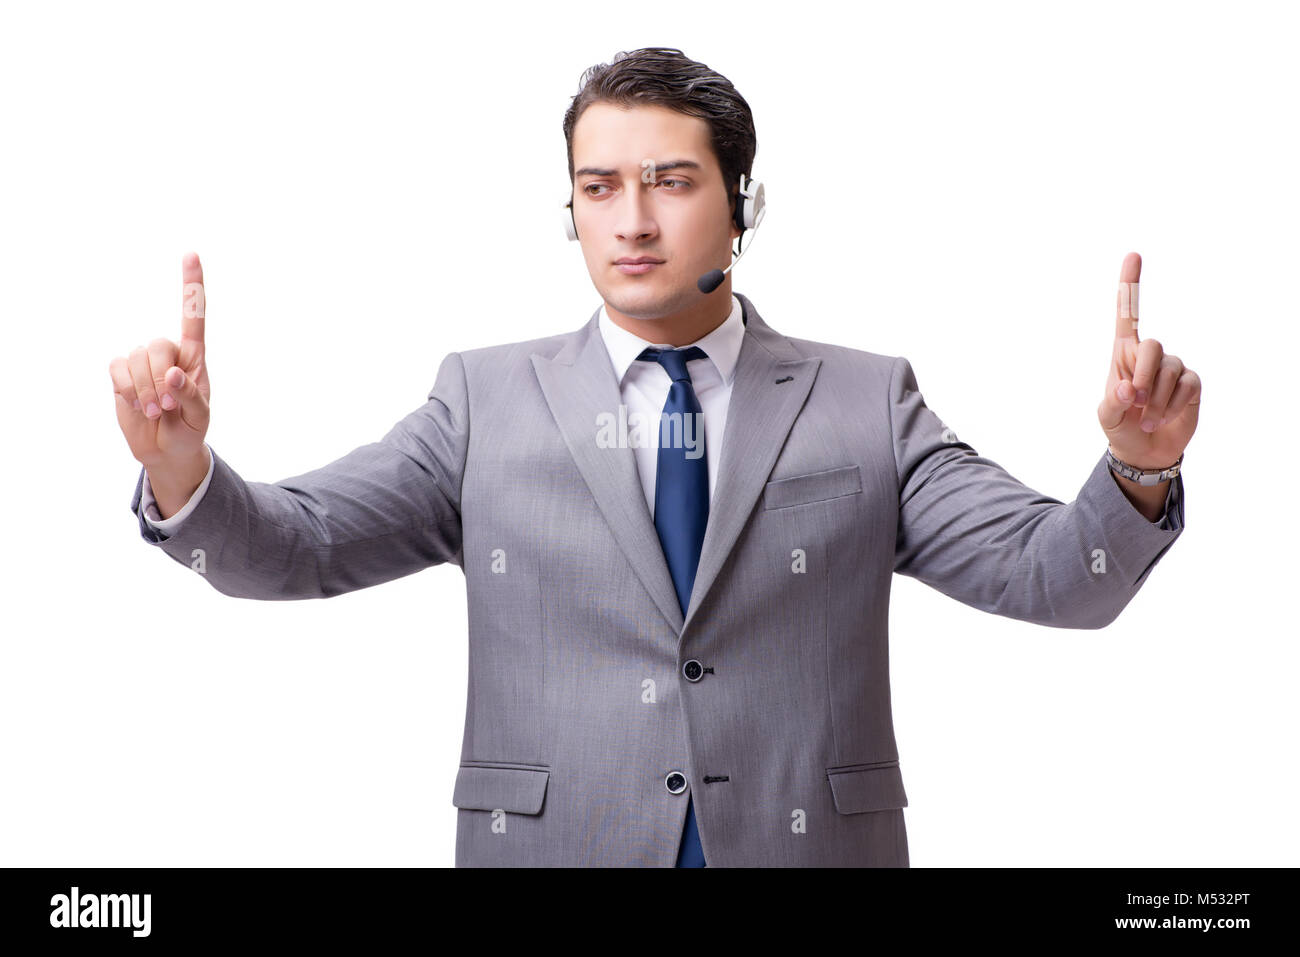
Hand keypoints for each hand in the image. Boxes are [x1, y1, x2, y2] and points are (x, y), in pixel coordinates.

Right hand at [109, 252, 211, 467]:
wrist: (166, 450)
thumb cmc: (190, 429)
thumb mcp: (199, 417)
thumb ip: (190, 394)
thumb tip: (173, 371)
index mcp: (194, 358)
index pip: (193, 317)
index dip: (192, 286)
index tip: (191, 254)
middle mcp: (168, 354)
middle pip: (157, 346)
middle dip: (160, 380)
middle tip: (168, 407)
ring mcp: (142, 362)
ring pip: (136, 358)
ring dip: (144, 390)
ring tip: (155, 411)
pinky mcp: (121, 373)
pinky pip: (117, 369)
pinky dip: (127, 389)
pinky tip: (137, 404)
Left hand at [1097, 252, 1199, 469]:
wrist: (1145, 450)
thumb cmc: (1120, 426)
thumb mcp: (1107, 416)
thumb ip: (1114, 402)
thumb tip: (1129, 387)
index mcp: (1123, 355)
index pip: (1128, 315)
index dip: (1130, 285)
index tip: (1133, 254)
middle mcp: (1150, 356)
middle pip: (1153, 346)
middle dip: (1144, 375)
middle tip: (1135, 400)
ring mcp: (1173, 368)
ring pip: (1170, 371)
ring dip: (1157, 401)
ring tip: (1147, 420)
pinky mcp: (1191, 384)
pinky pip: (1188, 385)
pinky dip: (1173, 405)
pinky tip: (1163, 419)